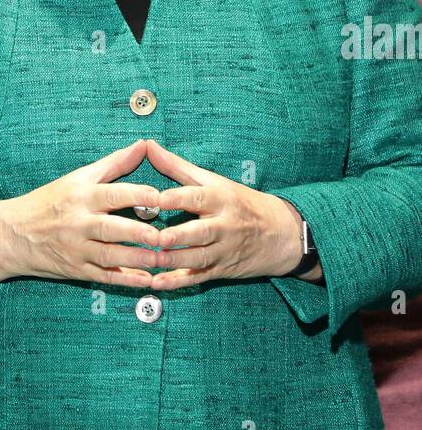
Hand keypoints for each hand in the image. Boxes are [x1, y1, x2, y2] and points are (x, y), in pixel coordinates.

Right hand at [0, 138, 169, 289]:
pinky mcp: (77, 270)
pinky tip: (146, 280)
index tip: (163, 198)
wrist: (13, 234)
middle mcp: (79, 222)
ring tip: (161, 260)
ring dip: (137, 260)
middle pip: (112, 228)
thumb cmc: (50, 201)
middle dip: (139, 233)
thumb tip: (144, 145)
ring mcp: (77, 248)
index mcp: (82, 196)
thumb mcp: (78, 177)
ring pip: (110, 255)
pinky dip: (126, 279)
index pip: (114, 194)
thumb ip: (115, 163)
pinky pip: (104, 276)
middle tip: (164, 236)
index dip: (139, 195)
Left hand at [144, 138, 302, 289]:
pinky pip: (199, 277)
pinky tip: (159, 283)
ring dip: (176, 261)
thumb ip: (177, 166)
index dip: (177, 198)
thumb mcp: (214, 181)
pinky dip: (179, 282)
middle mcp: (224, 225)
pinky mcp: (222, 269)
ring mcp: (224, 250)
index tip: (156, 199)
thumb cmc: (240, 202)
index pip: (198, 197)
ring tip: (153, 261)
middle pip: (201, 231)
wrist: (280, 234)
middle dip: (180, 236)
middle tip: (158, 238)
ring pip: (200, 258)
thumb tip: (149, 146)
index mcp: (221, 199)